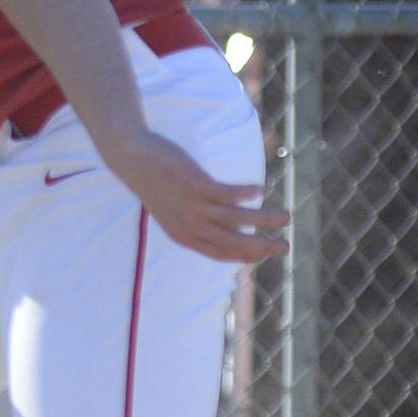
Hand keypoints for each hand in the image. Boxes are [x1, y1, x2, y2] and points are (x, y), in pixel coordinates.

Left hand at [101, 128, 289, 264]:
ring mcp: (193, 207)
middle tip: (286, 247)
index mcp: (184, 237)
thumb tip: (223, 226)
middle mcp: (190, 227)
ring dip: (265, 220)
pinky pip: (228, 194)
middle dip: (264, 248)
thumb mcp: (173, 210)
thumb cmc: (156, 183)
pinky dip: (246, 194)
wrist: (132, 159)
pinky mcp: (196, 185)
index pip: (222, 255)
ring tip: (286, 217)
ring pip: (237, 220)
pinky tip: (260, 188)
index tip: (266, 254)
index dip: (247, 257)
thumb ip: (195, 222)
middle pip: (235, 244)